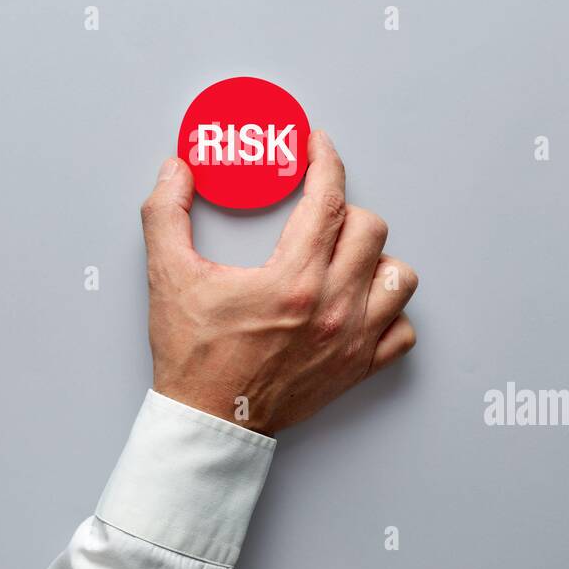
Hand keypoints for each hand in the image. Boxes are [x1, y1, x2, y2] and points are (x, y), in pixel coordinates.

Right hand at [139, 130, 417, 434]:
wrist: (209, 421)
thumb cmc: (193, 357)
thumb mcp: (168, 277)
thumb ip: (166, 214)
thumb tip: (176, 169)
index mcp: (292, 280)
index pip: (329, 200)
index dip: (327, 161)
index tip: (317, 146)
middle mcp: (333, 307)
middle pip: (370, 229)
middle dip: (342, 210)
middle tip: (315, 213)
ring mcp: (352, 340)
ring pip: (398, 277)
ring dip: (375, 259)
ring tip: (344, 258)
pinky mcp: (358, 369)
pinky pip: (402, 330)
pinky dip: (388, 311)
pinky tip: (359, 304)